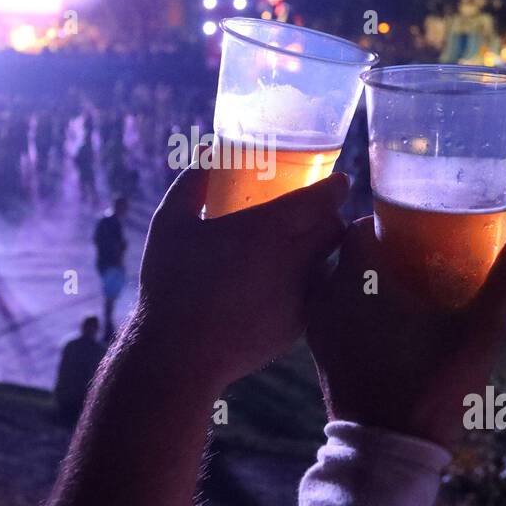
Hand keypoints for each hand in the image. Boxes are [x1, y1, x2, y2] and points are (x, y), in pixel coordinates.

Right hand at [134, 158, 348, 393]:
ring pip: (329, 264)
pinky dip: (308, 286)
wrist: (179, 354)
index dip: (334, 186)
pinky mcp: (299, 327)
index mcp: (269, 228)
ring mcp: (301, 296)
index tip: (335, 181)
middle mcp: (295, 260)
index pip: (325, 199)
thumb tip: (209, 152)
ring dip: (322, 252)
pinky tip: (284, 288)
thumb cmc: (170, 283)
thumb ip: (192, 182)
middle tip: (315, 213)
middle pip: (335, 229)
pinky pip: (316, 297)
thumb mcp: (170, 222)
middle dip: (331, 217)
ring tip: (299, 251)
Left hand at [307, 217, 505, 448]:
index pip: (358, 229)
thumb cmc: (431, 390)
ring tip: (409, 287)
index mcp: (354, 283)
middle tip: (420, 256)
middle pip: (349, 256)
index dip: (387, 223)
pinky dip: (357, 309)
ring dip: (369, 281)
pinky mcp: (320, 355)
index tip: (417, 229)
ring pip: (340, 286)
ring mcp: (318, 329)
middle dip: (382, 252)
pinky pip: (335, 315)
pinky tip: (392, 322)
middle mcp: (325, 300)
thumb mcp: (478, 336)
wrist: (388, 454)